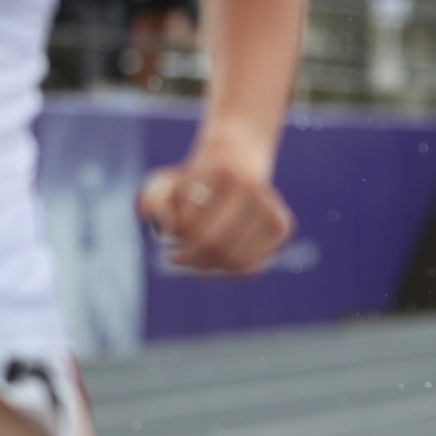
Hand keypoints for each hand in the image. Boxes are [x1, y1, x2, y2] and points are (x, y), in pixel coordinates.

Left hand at [139, 137, 293, 272]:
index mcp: (224, 174)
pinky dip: (228, 273)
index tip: (170, 234)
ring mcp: (273, 208)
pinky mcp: (284, 226)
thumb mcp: (162, 186)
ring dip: (208, 268)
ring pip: (235, 262)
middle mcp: (254, 189)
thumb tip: (165, 229)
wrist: (236, 163)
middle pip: (216, 246)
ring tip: (194, 261)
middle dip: (190, 259)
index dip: (175, 237)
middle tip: (175, 259)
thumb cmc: (191, 182)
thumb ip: (151, 203)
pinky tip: (215, 264)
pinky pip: (252, 269)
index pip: (191, 227)